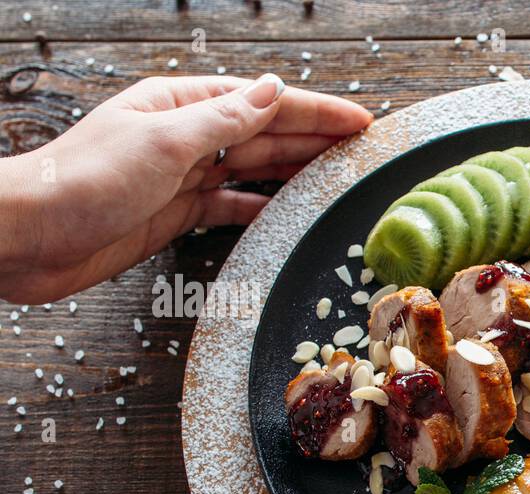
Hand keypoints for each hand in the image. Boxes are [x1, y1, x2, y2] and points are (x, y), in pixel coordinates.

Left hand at [0, 73, 371, 303]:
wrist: (29, 235)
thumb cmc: (84, 179)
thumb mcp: (163, 142)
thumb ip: (224, 119)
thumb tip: (272, 89)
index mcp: (180, 106)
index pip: (264, 104)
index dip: (315, 111)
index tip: (360, 121)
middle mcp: (184, 137)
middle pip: (264, 135)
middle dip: (315, 140)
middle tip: (364, 151)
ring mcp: (181, 177)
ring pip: (253, 171)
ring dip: (296, 174)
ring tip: (338, 180)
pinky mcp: (174, 216)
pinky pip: (232, 209)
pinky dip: (263, 210)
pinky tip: (290, 215)